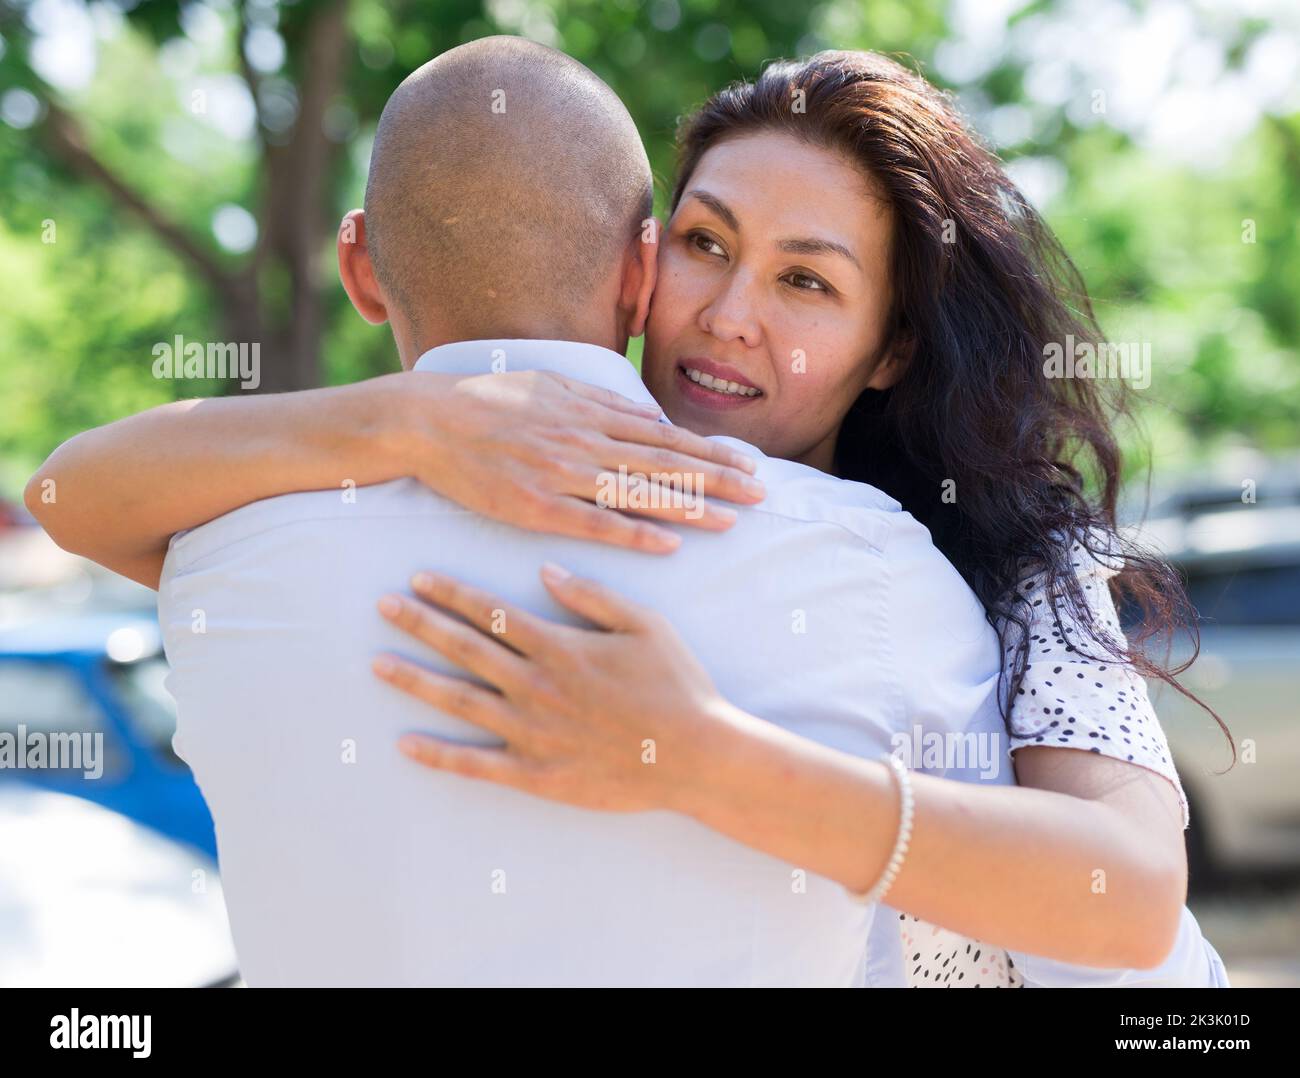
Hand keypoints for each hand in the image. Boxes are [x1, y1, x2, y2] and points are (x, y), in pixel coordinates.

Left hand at [372, 565, 748, 812]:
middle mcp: (536, 687)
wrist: (697, 757)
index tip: (418, 577)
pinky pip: (477, 764)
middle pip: (465, 649)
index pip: (492, 614)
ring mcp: (532, 732)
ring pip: (460, 701)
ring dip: (415, 680)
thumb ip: (593, 596)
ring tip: (377, 663)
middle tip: (382, 605)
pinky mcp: (536, 774)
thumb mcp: (646, 625)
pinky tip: (405, 744)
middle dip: (420, 624)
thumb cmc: (677, 686)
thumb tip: (545, 571)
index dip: (452, 593)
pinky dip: (439, 755)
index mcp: (560, 647)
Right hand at [396, 369, 764, 553]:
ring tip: (732, 521)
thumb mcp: (553, 386)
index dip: (710, 454)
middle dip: (717, 480)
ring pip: (638, 493)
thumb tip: (652, 416)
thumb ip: (604, 401)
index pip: (665, 438)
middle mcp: (584, 442)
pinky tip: (668, 543)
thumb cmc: (488, 402)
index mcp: (590, 414)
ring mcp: (561, 474)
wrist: (427, 420)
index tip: (748, 466)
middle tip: (761, 494)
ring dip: (689, 508)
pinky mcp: (534, 505)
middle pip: (664, 464)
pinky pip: (593, 523)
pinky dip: (633, 533)